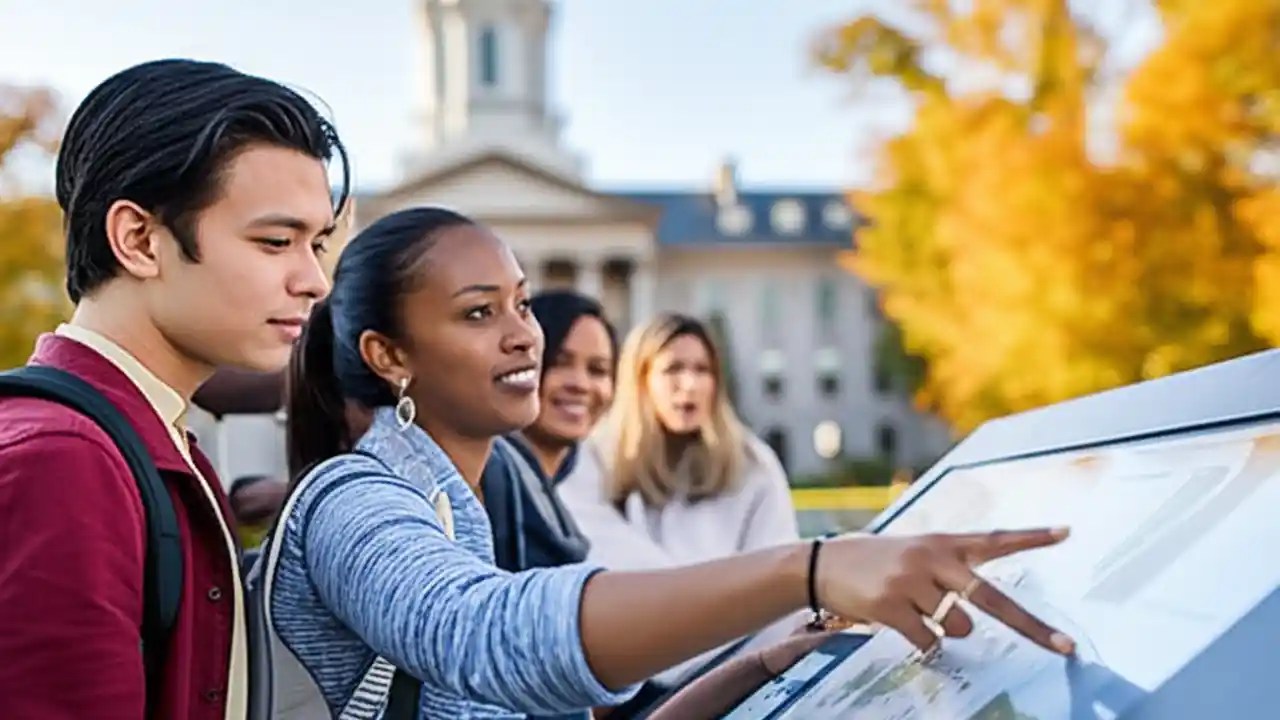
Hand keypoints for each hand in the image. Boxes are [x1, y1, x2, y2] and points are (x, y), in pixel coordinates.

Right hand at [813, 528, 1075, 655]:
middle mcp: (931, 558)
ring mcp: (911, 581)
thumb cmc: (878, 563)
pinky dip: (922, 642)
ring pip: (957, 627)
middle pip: (992, 597)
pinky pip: (927, 641)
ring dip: (945, 629)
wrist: (823, 564)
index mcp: (943, 542)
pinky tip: (899, 622)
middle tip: (1065, 647)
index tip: (1066, 533)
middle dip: (1032, 627)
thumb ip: (948, 571)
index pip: (994, 538)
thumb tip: (970, 621)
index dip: (1031, 537)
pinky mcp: (890, 604)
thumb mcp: (916, 553)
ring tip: (915, 610)